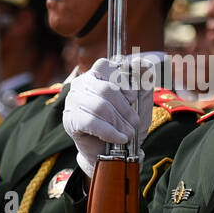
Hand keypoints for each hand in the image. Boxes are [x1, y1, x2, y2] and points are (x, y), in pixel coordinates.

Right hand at [62, 57, 153, 177]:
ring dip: (118, 122)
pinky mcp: (70, 119)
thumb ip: (143, 80)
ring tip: (128, 134)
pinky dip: (109, 131)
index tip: (133, 100)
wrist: (112, 151)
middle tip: (134, 123)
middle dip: (124, 109)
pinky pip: (90, 122)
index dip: (122, 83)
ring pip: (99, 106)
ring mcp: (73, 100)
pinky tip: (119, 138)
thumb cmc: (125, 122)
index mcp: (97, 73)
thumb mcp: (140, 101)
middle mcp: (81, 83)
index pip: (106, 66)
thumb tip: (142, 62)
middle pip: (105, 89)